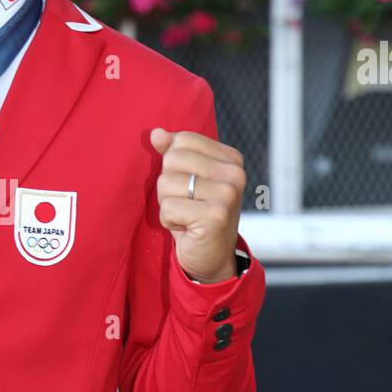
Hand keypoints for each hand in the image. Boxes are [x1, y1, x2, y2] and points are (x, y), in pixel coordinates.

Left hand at [149, 128, 244, 281]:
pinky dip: (168, 221)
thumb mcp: (185, 179)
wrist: (211, 257)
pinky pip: (167, 207)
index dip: (173, 165)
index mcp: (231, 158)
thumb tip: (156, 133)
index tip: (188, 186)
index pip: (181, 140)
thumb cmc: (195, 214)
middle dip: (168, 185)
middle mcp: (235, 173)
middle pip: (172, 159)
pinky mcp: (216, 215)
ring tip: (186, 216)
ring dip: (167, 204)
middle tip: (186, 204)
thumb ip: (172, 153)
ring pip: (166, 183)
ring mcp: (228, 194)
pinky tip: (186, 228)